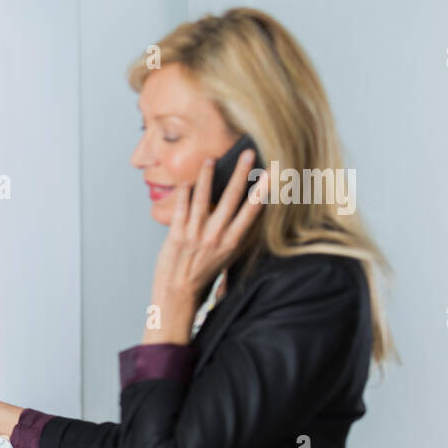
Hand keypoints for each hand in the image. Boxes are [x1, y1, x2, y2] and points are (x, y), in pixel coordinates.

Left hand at [146, 149, 266, 342]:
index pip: (251, 211)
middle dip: (241, 174)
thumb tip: (242, 215)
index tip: (270, 174)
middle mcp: (216, 236)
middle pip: (231, 199)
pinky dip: (185, 194)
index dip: (261, 191)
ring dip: (208, 176)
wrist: (177, 294)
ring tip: (212, 160)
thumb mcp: (225, 257)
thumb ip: (232, 236)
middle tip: (248, 154)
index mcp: (232, 242)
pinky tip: (188, 182)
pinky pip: (181, 208)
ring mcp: (195, 234)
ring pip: (203, 198)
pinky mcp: (176, 234)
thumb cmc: (202, 276)